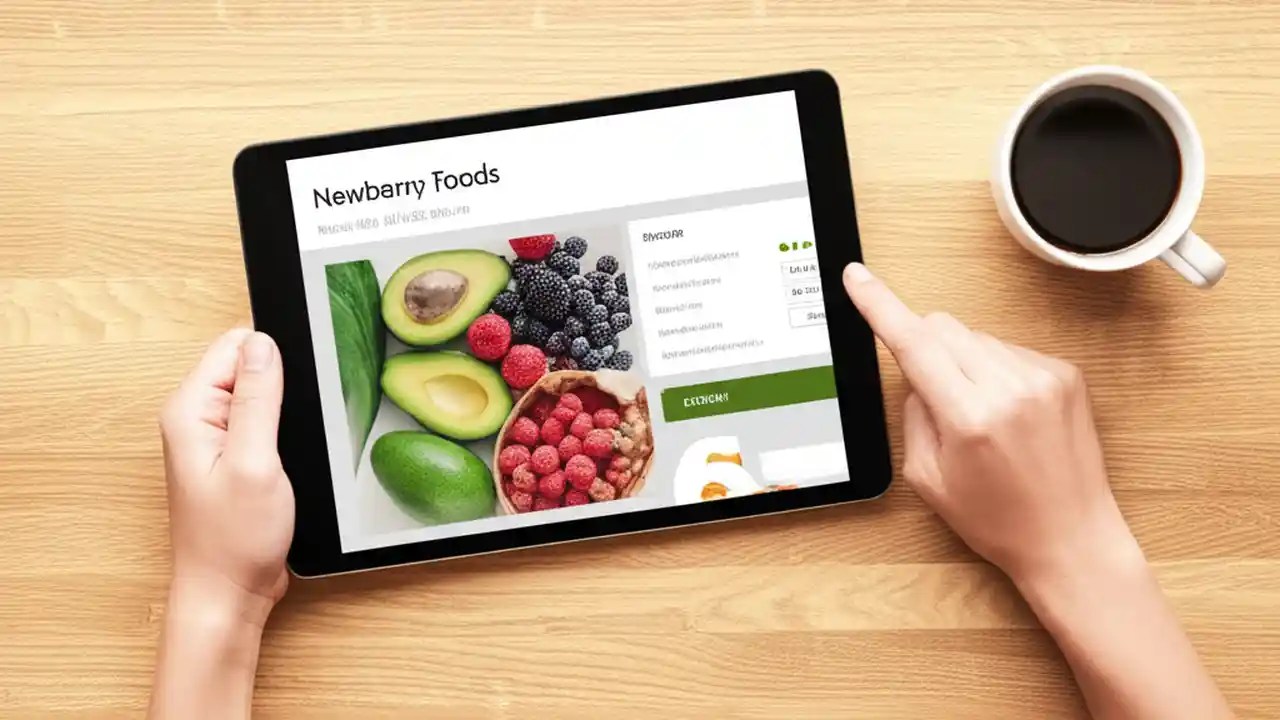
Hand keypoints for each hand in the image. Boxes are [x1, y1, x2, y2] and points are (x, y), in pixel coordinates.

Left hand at [158, 329, 294, 625]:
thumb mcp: (255, 462)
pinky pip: (263, 423)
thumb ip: (259, 399)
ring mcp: (213, 439)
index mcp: (190, 410)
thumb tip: (264, 343)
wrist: (227, 594)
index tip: (291, 394)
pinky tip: (285, 462)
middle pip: (249, 367)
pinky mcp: (232, 458)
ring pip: (261, 396)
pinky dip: (282, 436)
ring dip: (284, 414)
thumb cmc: (233, 541)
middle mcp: (195, 419)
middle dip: (282, 387)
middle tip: (287, 434)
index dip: (273, 358)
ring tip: (285, 453)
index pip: (235, 346)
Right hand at [842, 263, 1137, 584]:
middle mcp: (1010, 388)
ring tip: (980, 416)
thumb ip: (913, 412)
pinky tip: (1008, 413)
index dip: (878, 305)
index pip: (913, 342)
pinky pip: (1009, 348)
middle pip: (943, 328)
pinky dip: (996, 370)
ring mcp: (1043, 376)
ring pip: (975, 336)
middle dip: (924, 348)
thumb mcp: (928, 477)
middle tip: (934, 396)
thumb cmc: (999, 519)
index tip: (857, 277)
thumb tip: (915, 369)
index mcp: (970, 417)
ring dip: (962, 361)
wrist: (1071, 538)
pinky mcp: (1065, 373)